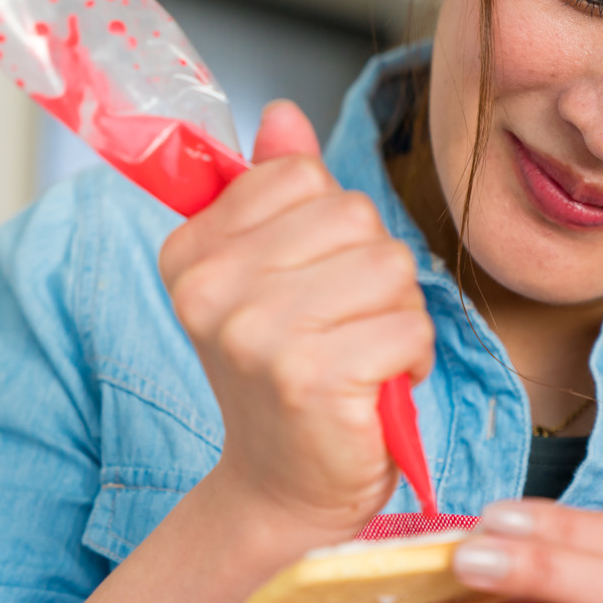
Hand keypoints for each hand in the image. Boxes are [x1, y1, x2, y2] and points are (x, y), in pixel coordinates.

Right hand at [158, 101, 433, 534]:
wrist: (283, 488)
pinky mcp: (310, 377)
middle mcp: (211, 290)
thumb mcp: (270, 279)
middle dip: (373, 273)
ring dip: (396, 317)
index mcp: (192, 252)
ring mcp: (257, 334)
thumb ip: (275, 193)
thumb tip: (282, 115)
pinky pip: (407, 325)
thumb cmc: (287, 381)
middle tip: (342, 330)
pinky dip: (410, 358)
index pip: (300, 177)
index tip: (309, 285)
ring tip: (360, 358)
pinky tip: (375, 389)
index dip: (331, 229)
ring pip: (388, 267)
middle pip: (354, 217)